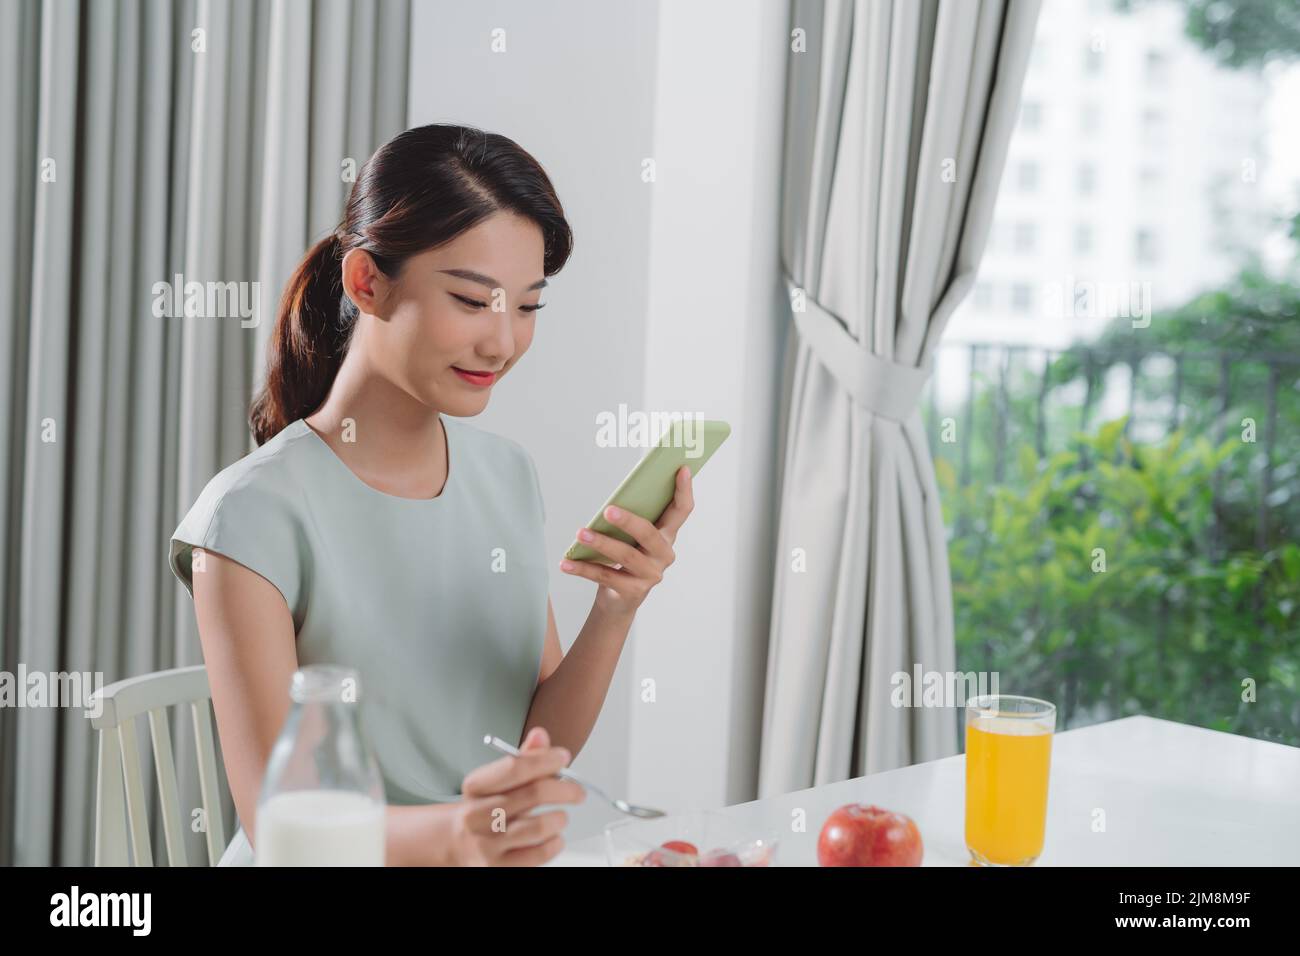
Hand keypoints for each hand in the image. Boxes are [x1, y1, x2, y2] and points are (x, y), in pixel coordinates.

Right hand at [451, 726, 585, 865]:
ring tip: (561, 816)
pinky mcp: (500, 867)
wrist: (459, 843)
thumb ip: (523, 758)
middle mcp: (476, 815)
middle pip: (534, 794)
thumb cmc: (486, 807)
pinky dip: (555, 843)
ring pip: (538, 827)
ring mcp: (487, 844)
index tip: (563, 757)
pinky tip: (554, 837)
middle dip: (565, 789)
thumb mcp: (497, 780)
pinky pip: (539, 854)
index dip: (545, 760)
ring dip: (559, 818)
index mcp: (475, 786)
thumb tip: (541, 735)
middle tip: (578, 791)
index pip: (514, 767)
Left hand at [559, 465, 694, 616]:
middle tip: (608, 510)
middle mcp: (664, 555)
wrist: (618, 600)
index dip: (684, 490)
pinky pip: (606, 577)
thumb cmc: (624, 560)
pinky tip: (567, 562)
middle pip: (650, 535)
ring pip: (626, 556)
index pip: (682, 510)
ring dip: (601, 543)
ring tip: (580, 534)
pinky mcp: (634, 592)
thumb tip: (612, 501)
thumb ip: (631, 519)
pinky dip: (584, 569)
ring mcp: (651, 575)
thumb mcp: (631, 538)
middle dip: (629, 521)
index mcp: (667, 535)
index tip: (681, 468)